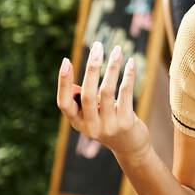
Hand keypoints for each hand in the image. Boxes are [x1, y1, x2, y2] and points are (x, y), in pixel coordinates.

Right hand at [57, 41, 149, 163]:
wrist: (130, 148)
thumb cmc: (109, 122)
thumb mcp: (93, 114)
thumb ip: (86, 98)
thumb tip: (89, 67)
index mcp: (78, 123)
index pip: (64, 103)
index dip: (63, 83)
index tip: (66, 61)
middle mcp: (91, 127)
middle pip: (88, 94)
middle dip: (92, 67)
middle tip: (97, 47)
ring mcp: (109, 126)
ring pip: (108, 91)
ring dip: (112, 68)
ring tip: (118, 50)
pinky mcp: (126, 123)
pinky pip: (125, 94)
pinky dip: (128, 76)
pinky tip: (131, 63)